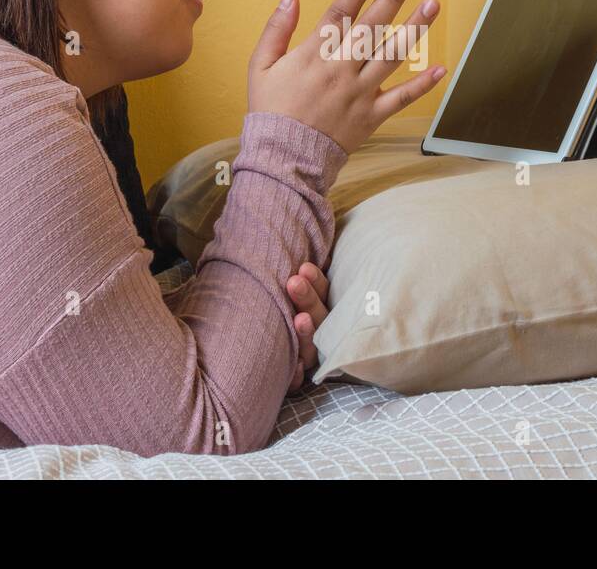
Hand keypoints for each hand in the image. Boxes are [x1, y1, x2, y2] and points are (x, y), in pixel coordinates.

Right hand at [248, 0, 446, 153]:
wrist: (284, 157)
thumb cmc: (271, 109)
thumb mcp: (260, 66)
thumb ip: (276, 29)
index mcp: (314, 55)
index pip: (338, 14)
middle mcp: (341, 69)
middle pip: (371, 27)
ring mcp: (360, 92)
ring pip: (392, 55)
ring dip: (414, 28)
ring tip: (432, 4)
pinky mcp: (372, 115)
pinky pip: (402, 98)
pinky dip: (423, 84)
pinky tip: (441, 67)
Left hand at [286, 262, 328, 393]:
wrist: (312, 382)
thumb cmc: (274, 300)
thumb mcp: (291, 280)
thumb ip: (299, 261)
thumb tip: (309, 214)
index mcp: (318, 306)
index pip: (322, 293)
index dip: (316, 282)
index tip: (303, 268)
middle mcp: (317, 331)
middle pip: (319, 317)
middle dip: (308, 299)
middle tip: (294, 281)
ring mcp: (307, 356)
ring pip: (311, 347)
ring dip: (306, 334)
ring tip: (298, 318)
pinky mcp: (293, 378)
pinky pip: (297, 380)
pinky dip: (296, 374)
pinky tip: (293, 369)